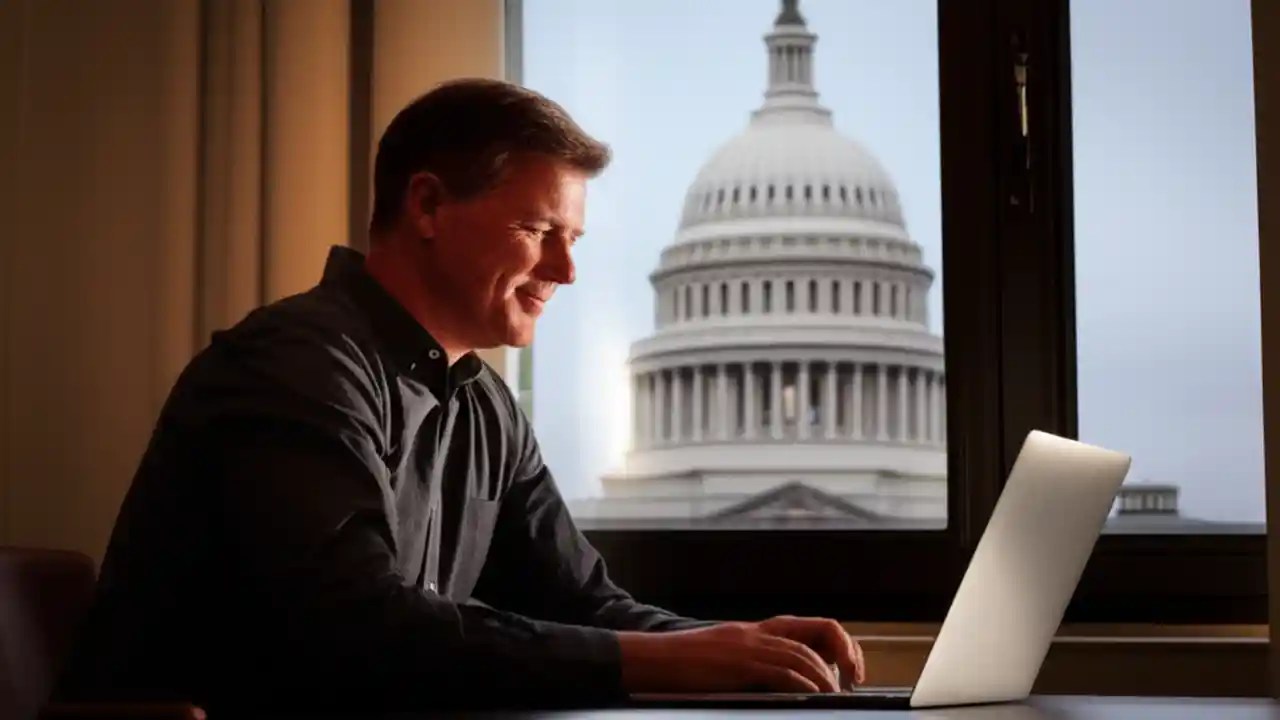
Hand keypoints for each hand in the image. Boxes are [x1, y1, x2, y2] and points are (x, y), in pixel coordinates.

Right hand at [617, 615, 864, 693]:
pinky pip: (782, 671)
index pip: (809, 626)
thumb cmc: (684, 664)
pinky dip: (804, 683)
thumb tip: (782, 685)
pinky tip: (814, 695)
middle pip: (815, 633)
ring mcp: (749, 646)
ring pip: (803, 653)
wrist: (653, 659)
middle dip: (843, 654)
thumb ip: (753, 665)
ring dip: (826, 675)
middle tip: (852, 680)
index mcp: (755, 630)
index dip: (836, 641)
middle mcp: (757, 633)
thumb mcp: (725, 658)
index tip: (848, 666)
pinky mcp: (740, 664)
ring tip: (836, 694)